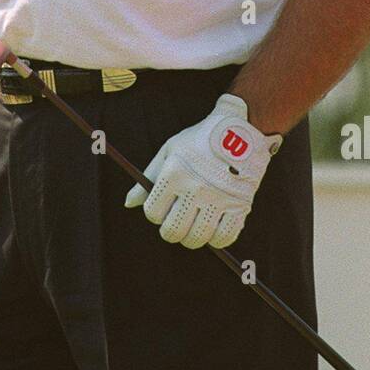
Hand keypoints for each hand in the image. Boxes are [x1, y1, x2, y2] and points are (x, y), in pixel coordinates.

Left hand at [124, 94, 281, 248]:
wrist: (240, 128)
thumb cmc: (199, 141)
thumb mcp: (170, 151)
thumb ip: (149, 177)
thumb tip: (129, 203)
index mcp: (174, 173)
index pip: (153, 212)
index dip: (154, 214)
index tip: (161, 208)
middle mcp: (195, 188)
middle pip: (173, 231)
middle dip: (170, 232)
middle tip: (175, 224)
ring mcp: (219, 198)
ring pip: (198, 238)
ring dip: (192, 239)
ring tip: (194, 228)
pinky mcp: (240, 205)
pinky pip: (225, 237)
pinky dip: (217, 241)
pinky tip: (213, 231)